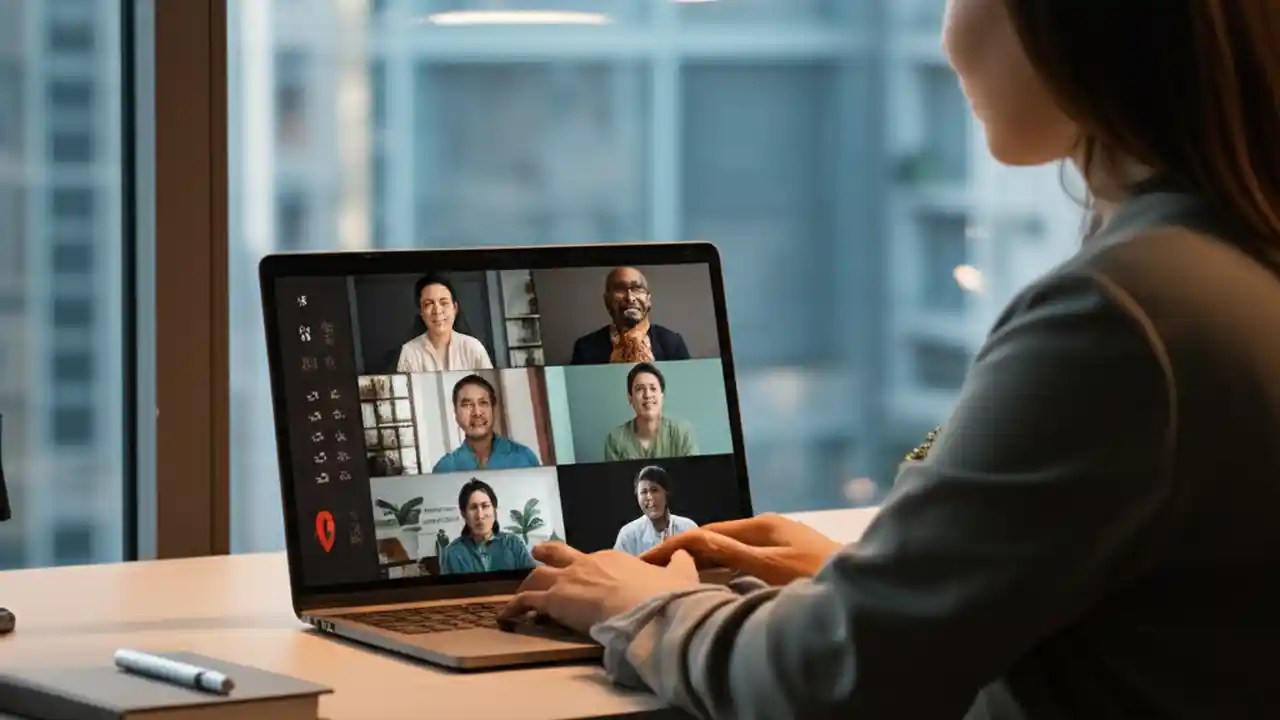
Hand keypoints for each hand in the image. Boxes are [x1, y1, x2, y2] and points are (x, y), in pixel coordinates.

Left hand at [498, 542, 699, 634]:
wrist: (647, 606)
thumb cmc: (664, 594)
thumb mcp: (680, 575)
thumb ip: (679, 564)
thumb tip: (685, 555)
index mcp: (614, 559)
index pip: (596, 561)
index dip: (591, 569)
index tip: (591, 576)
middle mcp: (588, 563)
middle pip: (560, 555)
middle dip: (549, 555)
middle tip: (539, 554)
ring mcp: (569, 580)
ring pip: (538, 576)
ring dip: (529, 584)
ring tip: (520, 594)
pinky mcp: (555, 600)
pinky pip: (527, 601)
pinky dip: (514, 607)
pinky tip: (506, 615)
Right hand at [640, 513, 842, 585]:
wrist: (866, 585)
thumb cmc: (819, 577)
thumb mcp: (771, 567)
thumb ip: (731, 554)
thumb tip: (692, 540)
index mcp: (760, 526)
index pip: (705, 533)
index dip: (674, 546)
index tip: (645, 559)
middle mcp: (766, 528)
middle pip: (715, 539)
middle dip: (683, 552)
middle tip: (651, 569)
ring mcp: (778, 541)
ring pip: (729, 550)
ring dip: (701, 561)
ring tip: (672, 575)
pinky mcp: (786, 557)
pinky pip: (743, 561)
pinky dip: (722, 569)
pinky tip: (713, 581)